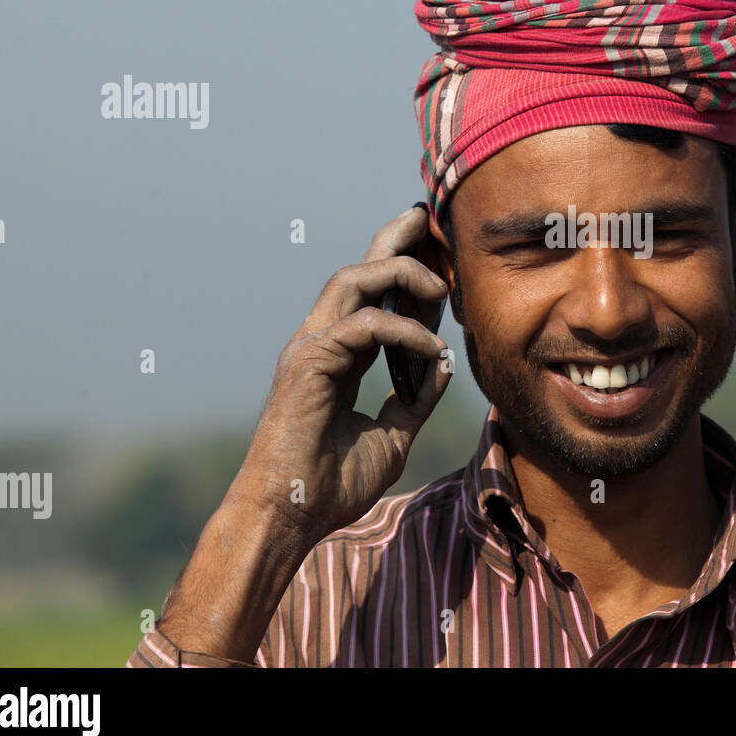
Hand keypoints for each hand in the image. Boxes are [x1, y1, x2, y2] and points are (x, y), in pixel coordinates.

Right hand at [231, 205, 451, 545]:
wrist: (289, 518)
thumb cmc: (332, 485)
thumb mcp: (393, 436)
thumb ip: (417, 398)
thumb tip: (446, 364)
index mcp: (337, 357)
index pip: (371, 297)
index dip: (402, 269)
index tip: (434, 249)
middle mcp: (320, 343)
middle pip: (357, 271)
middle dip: (393, 239)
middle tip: (426, 218)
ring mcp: (309, 349)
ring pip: (353, 280)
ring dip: (400, 273)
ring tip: (440, 288)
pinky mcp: (308, 363)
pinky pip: (364, 325)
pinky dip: (404, 332)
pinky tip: (432, 352)